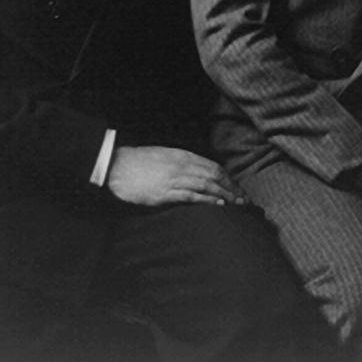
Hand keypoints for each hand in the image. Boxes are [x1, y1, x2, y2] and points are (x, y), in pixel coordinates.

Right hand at [106, 146, 248, 207]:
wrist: (117, 167)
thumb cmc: (138, 162)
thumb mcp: (164, 156)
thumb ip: (180, 163)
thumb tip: (195, 172)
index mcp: (182, 156)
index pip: (212, 166)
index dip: (228, 178)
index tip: (237, 188)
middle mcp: (182, 165)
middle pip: (214, 176)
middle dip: (232, 188)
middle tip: (244, 200)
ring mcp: (174, 178)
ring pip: (207, 185)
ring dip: (225, 195)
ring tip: (237, 205)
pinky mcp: (165, 192)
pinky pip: (191, 196)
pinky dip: (207, 200)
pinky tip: (218, 205)